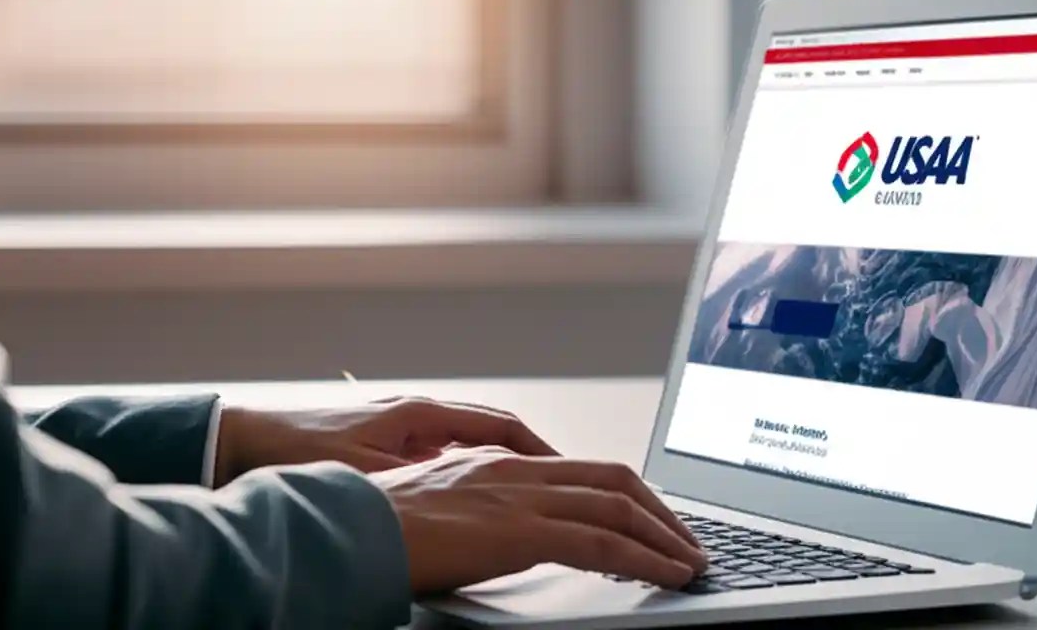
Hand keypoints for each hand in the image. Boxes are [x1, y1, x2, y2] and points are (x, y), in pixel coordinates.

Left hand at [214, 397, 558, 484]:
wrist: (246, 440)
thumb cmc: (299, 450)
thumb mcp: (363, 475)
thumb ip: (414, 483)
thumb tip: (459, 494)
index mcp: (417, 414)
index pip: (498, 426)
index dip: (537, 449)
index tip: (565, 470)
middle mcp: (414, 413)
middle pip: (492, 429)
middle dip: (531, 453)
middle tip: (565, 480)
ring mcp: (400, 425)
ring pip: (469, 439)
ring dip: (502, 460)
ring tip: (530, 488)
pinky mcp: (384, 440)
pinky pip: (444, 450)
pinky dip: (470, 467)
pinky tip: (474, 493)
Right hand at [371, 446, 706, 593]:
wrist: (347, 529)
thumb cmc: (380, 526)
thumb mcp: (441, 509)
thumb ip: (482, 514)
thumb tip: (504, 536)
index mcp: (499, 462)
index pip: (583, 470)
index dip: (628, 494)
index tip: (652, 520)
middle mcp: (517, 469)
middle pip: (614, 478)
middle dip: (660, 511)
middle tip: (686, 542)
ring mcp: (520, 496)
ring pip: (618, 506)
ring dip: (664, 537)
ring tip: (690, 563)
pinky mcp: (519, 530)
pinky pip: (601, 542)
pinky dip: (645, 557)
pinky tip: (667, 575)